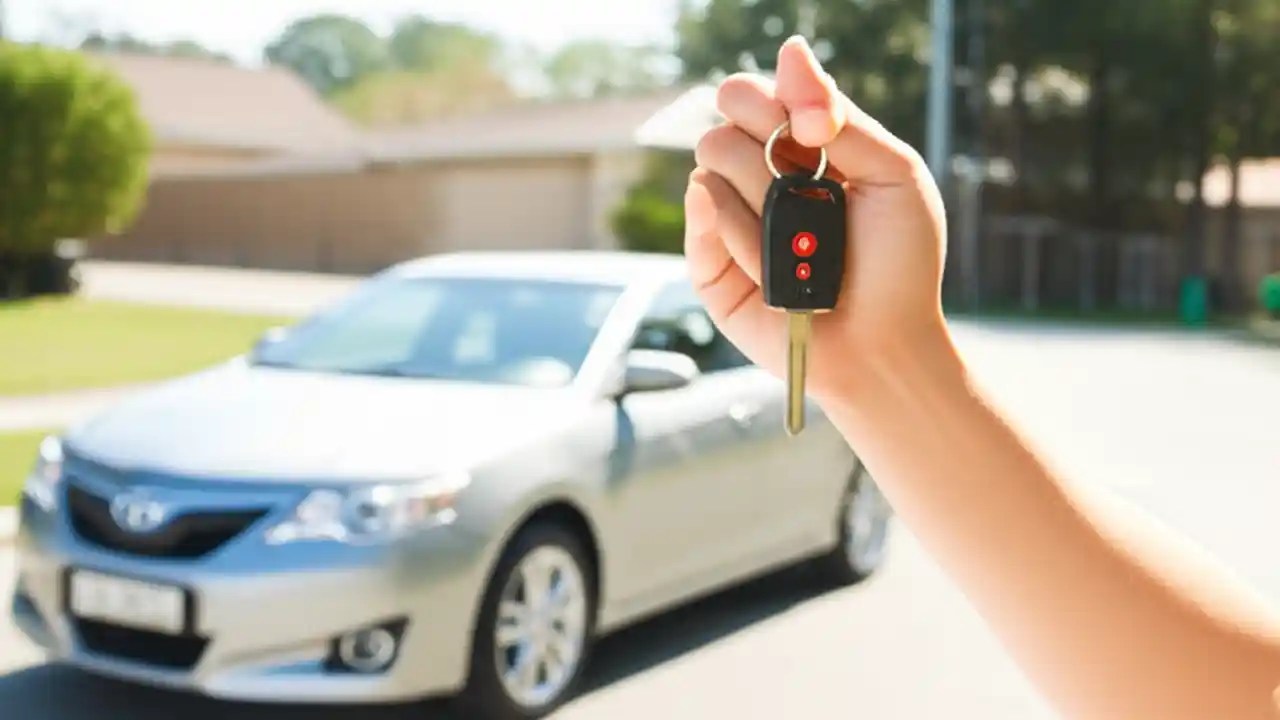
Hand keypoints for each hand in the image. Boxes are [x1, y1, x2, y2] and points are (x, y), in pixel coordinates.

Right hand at [685, 36, 949, 405]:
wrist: (885, 345)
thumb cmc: (898, 263)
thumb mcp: (893, 174)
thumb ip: (843, 116)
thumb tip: (791, 52)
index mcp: (800, 149)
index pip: (756, 94)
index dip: (777, 101)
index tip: (818, 130)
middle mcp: (757, 179)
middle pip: (724, 125)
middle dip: (767, 153)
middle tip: (807, 190)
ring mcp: (729, 221)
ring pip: (711, 166)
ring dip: (766, 206)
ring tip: (804, 248)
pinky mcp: (710, 267)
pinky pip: (701, 220)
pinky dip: (735, 232)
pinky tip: (767, 258)